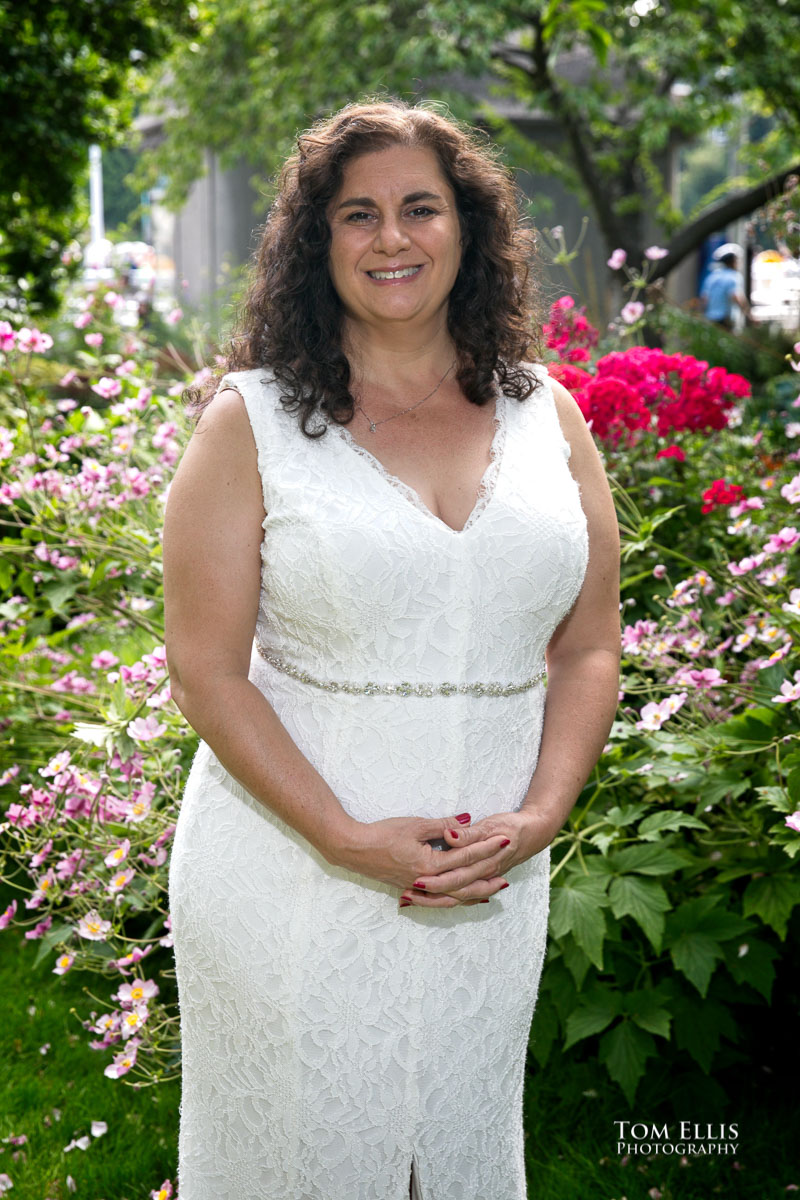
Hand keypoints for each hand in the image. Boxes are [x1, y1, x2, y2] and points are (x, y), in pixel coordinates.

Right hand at [329, 813, 509, 899]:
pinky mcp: (411, 889)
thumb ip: (443, 825)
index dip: (486, 847)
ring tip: (493, 891)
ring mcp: (418, 888)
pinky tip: (462, 897)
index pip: (465, 856)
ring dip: (474, 894)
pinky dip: (454, 899)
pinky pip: (439, 900)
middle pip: (464, 883)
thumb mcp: (415, 824)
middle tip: (507, 875)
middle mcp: (427, 881)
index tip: (504, 840)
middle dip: (487, 877)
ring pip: (453, 897)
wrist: (353, 849)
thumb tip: (467, 821)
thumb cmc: (382, 834)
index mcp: (429, 864)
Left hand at [399, 807, 558, 909]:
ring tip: (410, 900)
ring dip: (434, 900)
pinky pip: (465, 895)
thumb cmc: (513, 825)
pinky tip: (432, 898)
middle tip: (405, 895)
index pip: (455, 875)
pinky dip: (448, 899)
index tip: (413, 880)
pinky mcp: (484, 879)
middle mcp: (483, 876)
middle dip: (428, 895)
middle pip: (452, 891)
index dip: (434, 879)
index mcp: (484, 863)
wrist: (536, 832)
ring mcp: (485, 880)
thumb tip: (449, 836)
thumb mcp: (491, 824)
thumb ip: (468, 833)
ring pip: (456, 897)